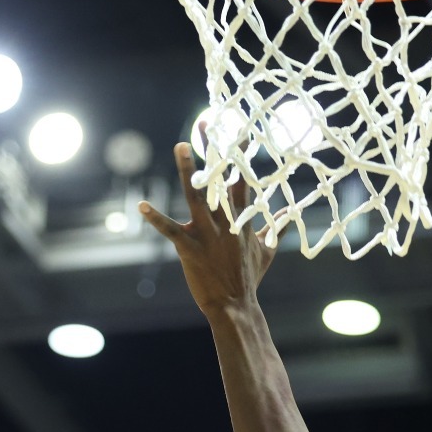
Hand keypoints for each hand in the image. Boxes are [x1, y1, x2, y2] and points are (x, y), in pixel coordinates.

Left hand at [137, 141, 273, 314]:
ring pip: (196, 197)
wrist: (236, 306)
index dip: (241, 156)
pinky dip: (156, 218)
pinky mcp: (190, 248)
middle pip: (219, 180)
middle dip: (214, 152)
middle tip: (207, 125)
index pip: (243, 180)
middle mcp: (226, 221)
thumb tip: (289, 215)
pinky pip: (170, 230)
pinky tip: (142, 205)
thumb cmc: (249, 279)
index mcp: (242, 219)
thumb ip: (276, 229)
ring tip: (180, 146)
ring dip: (187, 171)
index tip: (240, 132)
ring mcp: (207, 233)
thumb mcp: (267, 251)